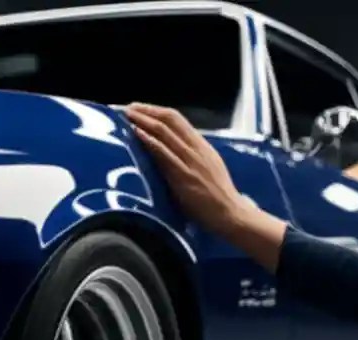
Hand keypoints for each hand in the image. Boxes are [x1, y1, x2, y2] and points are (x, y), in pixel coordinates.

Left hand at [125, 104, 287, 271]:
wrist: (230, 213)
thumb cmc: (217, 196)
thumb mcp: (207, 168)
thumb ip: (191, 158)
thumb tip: (170, 152)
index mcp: (202, 146)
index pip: (178, 120)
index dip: (158, 111)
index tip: (142, 108)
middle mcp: (196, 148)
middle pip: (170, 120)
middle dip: (148, 111)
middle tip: (129, 108)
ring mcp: (190, 160)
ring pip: (165, 132)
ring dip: (144, 121)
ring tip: (127, 115)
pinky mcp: (183, 175)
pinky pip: (164, 153)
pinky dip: (149, 140)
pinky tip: (137, 133)